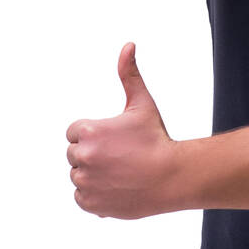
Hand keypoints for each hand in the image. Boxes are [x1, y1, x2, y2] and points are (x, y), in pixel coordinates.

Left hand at [65, 42, 184, 219]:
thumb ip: (129, 73)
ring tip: (120, 172)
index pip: (75, 132)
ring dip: (94, 175)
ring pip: (79, 176)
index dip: (95, 135)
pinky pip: (82, 197)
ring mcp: (85, 182)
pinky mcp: (90, 203)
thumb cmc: (157, 138)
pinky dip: (95, 195)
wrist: (173, 177)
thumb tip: (128, 45)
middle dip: (94, 155)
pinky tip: (117, 187)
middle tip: (121, 156)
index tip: (115, 140)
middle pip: (75, 154)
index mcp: (88, 131)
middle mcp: (82, 157)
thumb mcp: (142, 104)